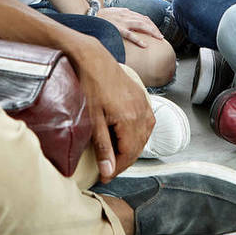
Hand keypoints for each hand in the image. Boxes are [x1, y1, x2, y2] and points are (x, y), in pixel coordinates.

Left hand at [67, 40, 152, 181]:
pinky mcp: (141, 97)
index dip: (117, 168)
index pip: (129, 154)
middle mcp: (141, 112)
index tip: (105, 176)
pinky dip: (138, 133)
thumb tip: (108, 171)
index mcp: (130, 119)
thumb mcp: (92, 119)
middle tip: (108, 169)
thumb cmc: (89, 84)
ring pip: (144, 136)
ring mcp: (143, 103)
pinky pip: (146, 122)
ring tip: (115, 155)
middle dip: (124, 160)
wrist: (92, 58)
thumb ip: (102, 147)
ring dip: (131, 148)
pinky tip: (126, 136)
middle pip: (138, 147)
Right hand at [95, 7, 162, 48]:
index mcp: (126, 12)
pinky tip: (145, 45)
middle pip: (145, 21)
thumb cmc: (100, 17)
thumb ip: (122, 15)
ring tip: (158, 38)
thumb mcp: (113, 13)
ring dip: (152, 32)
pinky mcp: (118, 29)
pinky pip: (130, 35)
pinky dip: (139, 40)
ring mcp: (123, 21)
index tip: (156, 31)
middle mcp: (126, 15)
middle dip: (155, 29)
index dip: (151, 24)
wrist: (90, 16)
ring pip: (142, 25)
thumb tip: (129, 19)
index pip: (143, 17)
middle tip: (161, 37)